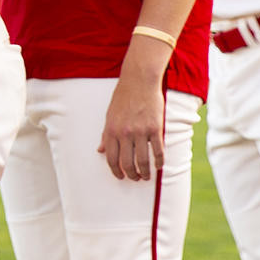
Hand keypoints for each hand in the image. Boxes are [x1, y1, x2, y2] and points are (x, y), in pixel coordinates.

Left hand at [98, 41, 168, 180]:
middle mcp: (124, 133)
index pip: (111, 158)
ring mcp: (140, 131)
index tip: (121, 176)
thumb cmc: (123, 97)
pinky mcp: (155, 128)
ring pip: (143, 161)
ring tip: (147, 176)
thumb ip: (106, 134)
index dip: (116, 171)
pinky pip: (157, 151)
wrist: (139, 80)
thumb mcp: (109, 115)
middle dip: (131, 175)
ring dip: (145, 172)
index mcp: (111, 130)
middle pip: (127, 163)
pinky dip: (158, 162)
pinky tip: (159, 166)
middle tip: (135, 178)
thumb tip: (100, 150)